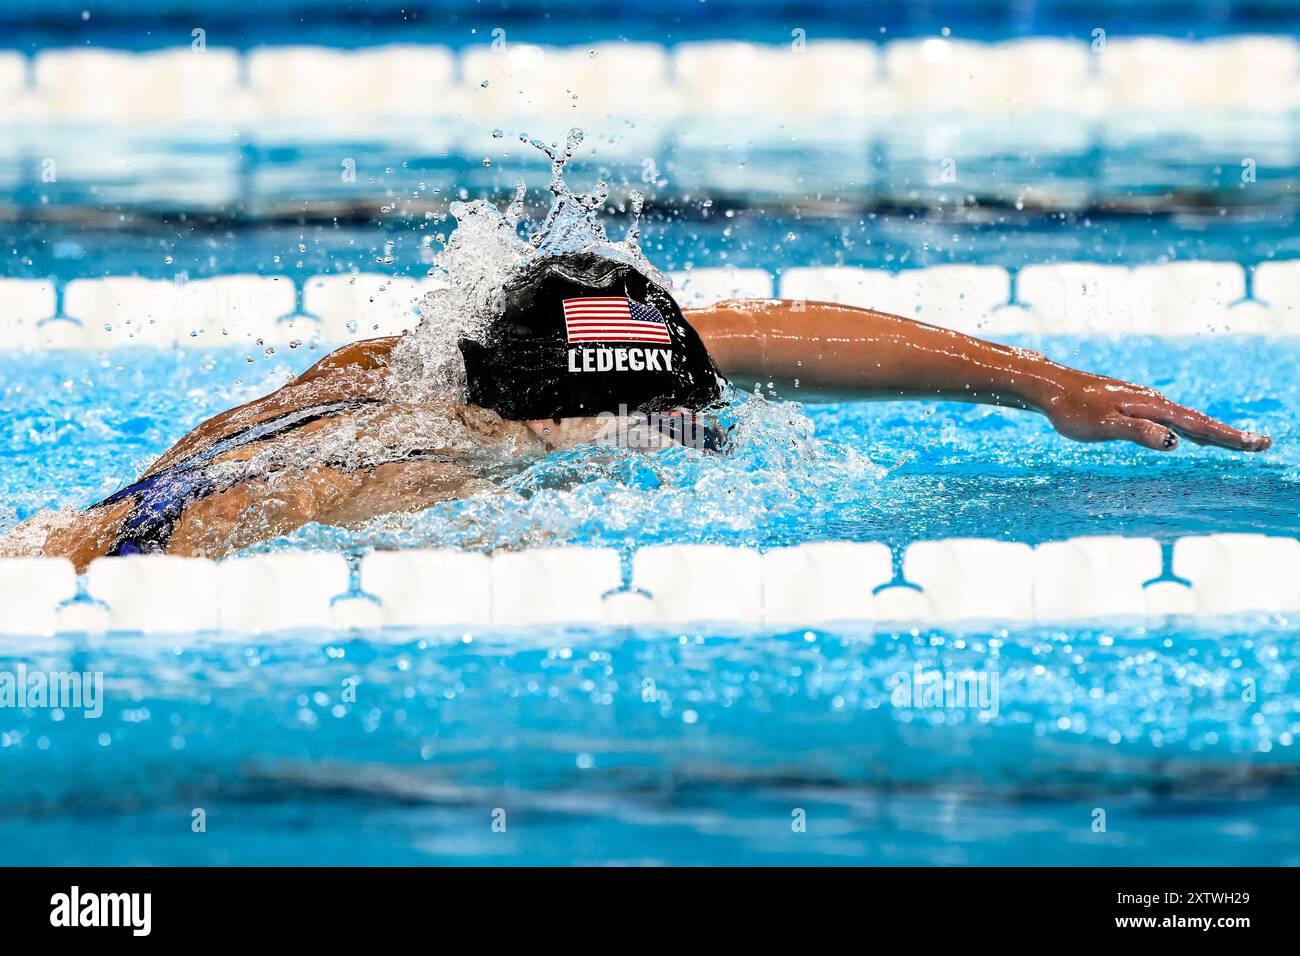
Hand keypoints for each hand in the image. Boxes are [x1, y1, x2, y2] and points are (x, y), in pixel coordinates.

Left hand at [1037, 371, 1270, 451]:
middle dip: (1229, 435)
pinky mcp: (1132, 406)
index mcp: (1152, 407)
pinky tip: (1190, 437)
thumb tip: (1175, 442)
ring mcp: (1143, 403)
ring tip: (1237, 442)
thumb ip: (1139, 433)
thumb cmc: (1073, 409)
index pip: (1198, 426)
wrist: (1049, 387)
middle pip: (1199, 422)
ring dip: (1212, 433)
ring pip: (1185, 420)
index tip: (1257, 444)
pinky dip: (1189, 429)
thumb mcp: (1105, 425)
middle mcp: (1153, 402)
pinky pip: (1169, 420)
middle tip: (1262, 444)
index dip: (1227, 437)